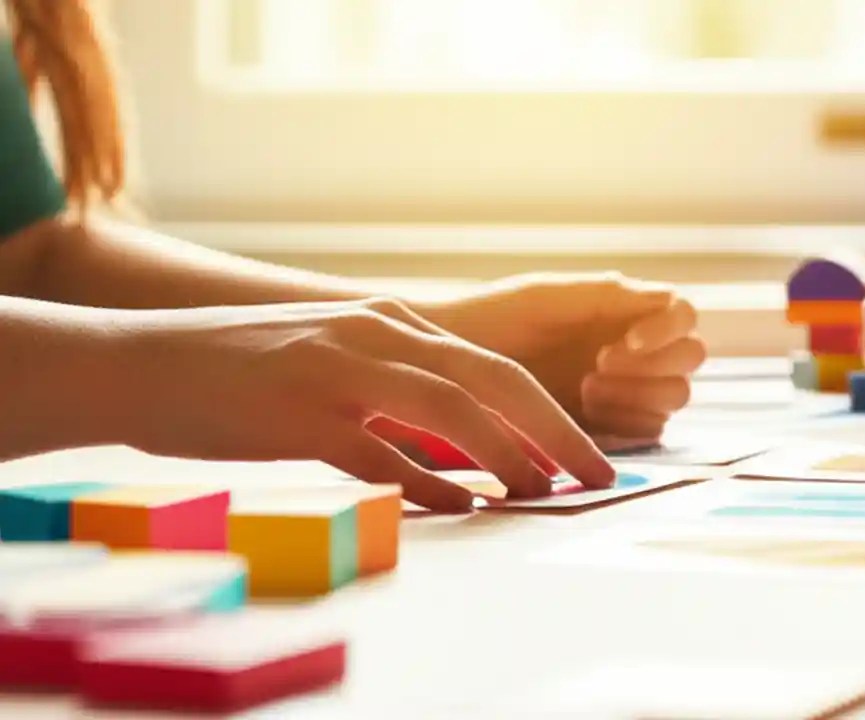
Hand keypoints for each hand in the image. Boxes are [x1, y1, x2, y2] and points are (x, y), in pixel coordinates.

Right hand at [107, 297, 614, 510]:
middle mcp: (376, 335)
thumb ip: (401, 397)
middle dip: (555, 431)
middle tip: (598, 477)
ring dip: (503, 453)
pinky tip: (456, 507)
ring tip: (539, 492)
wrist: (145, 360)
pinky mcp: (297, 412)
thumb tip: (466, 451)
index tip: (589, 456)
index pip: (495, 368)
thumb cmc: (247, 370)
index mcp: (392, 324)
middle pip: (492, 381)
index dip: (551, 414)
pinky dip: (424, 482)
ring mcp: (338, 370)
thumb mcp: (340, 364)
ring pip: (448, 407)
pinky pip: (377, 452)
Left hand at [424, 273, 705, 439]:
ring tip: (585, 389)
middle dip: (651, 364)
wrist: (453, 363)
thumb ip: (607, 294)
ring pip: (673, 397)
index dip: (668, 329)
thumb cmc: (496, 319)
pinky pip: (648, 432)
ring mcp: (627, 389)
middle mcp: (637, 349)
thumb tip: (664, 294)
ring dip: (637, 394)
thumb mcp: (548, 298)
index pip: (683, 315)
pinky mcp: (612, 429)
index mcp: (628, 310)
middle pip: (689, 359)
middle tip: (598, 367)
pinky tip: (583, 414)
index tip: (628, 341)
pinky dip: (625, 424)